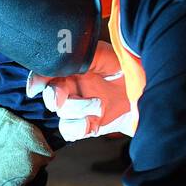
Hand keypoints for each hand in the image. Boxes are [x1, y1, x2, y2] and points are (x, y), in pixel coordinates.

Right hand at [26, 41, 141, 141]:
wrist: (150, 90)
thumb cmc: (128, 68)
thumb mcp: (105, 54)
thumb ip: (81, 54)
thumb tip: (61, 57)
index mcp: (74, 68)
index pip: (47, 73)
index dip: (37, 79)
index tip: (36, 88)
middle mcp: (73, 88)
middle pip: (50, 95)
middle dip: (53, 97)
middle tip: (61, 97)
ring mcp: (80, 108)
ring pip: (61, 114)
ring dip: (76, 110)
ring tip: (99, 105)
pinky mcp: (89, 125)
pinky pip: (70, 130)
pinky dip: (77, 128)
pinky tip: (91, 122)